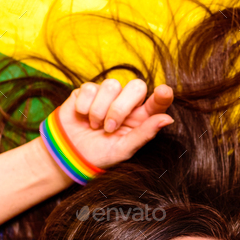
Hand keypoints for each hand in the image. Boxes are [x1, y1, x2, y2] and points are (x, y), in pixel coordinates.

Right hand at [57, 78, 173, 168]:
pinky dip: (84, 106)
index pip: (158, 101)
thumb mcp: (124, 149)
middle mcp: (128, 102)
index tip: (163, 92)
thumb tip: (168, 119)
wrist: (70, 154)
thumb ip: (145, 133)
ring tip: (95, 126)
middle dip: (120, 107)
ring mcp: (109, 94)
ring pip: (112, 85)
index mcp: (142, 117)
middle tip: (109, 127)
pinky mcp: (88, 90)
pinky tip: (82, 117)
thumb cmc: (101, 154)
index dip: (163, 95)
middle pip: (137, 86)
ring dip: (99, 110)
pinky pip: (90, 88)